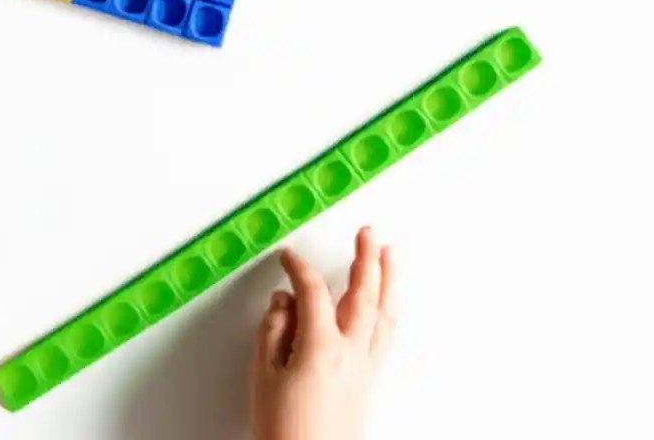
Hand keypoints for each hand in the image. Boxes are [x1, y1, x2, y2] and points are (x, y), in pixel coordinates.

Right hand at [251, 228, 397, 439]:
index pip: (313, 292)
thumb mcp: (264, 374)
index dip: (300, 268)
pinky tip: (387, 303)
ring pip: (383, 313)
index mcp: (321, 348)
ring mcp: (365, 367)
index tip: (288, 257)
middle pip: (363, 295)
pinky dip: (388, 310)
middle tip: (366, 233)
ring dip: (388, 280)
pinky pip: (386, 335)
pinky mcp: (369, 380)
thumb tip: (284, 302)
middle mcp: (351, 353)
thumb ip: (273, 330)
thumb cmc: (283, 429)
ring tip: (389, 254)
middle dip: (365, 259)